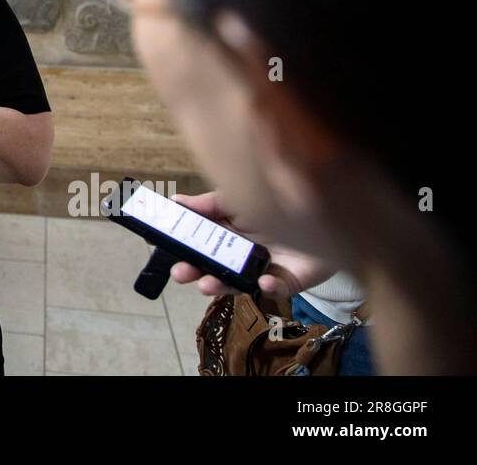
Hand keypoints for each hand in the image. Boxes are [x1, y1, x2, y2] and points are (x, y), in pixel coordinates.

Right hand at [168, 191, 336, 298]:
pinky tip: (264, 281)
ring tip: (206, 285)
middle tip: (179, 272)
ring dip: (219, 285)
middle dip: (192, 271)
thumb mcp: (239, 200)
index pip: (197, 242)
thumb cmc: (279, 207)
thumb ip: (210, 204)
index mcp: (226, 233)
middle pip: (210, 267)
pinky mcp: (286, 282)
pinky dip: (269, 286)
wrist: (327, 214)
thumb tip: (177, 201)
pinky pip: (275, 288)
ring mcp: (261, 269)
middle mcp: (239, 254)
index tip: (161, 247)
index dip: (180, 247)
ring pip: (235, 283)